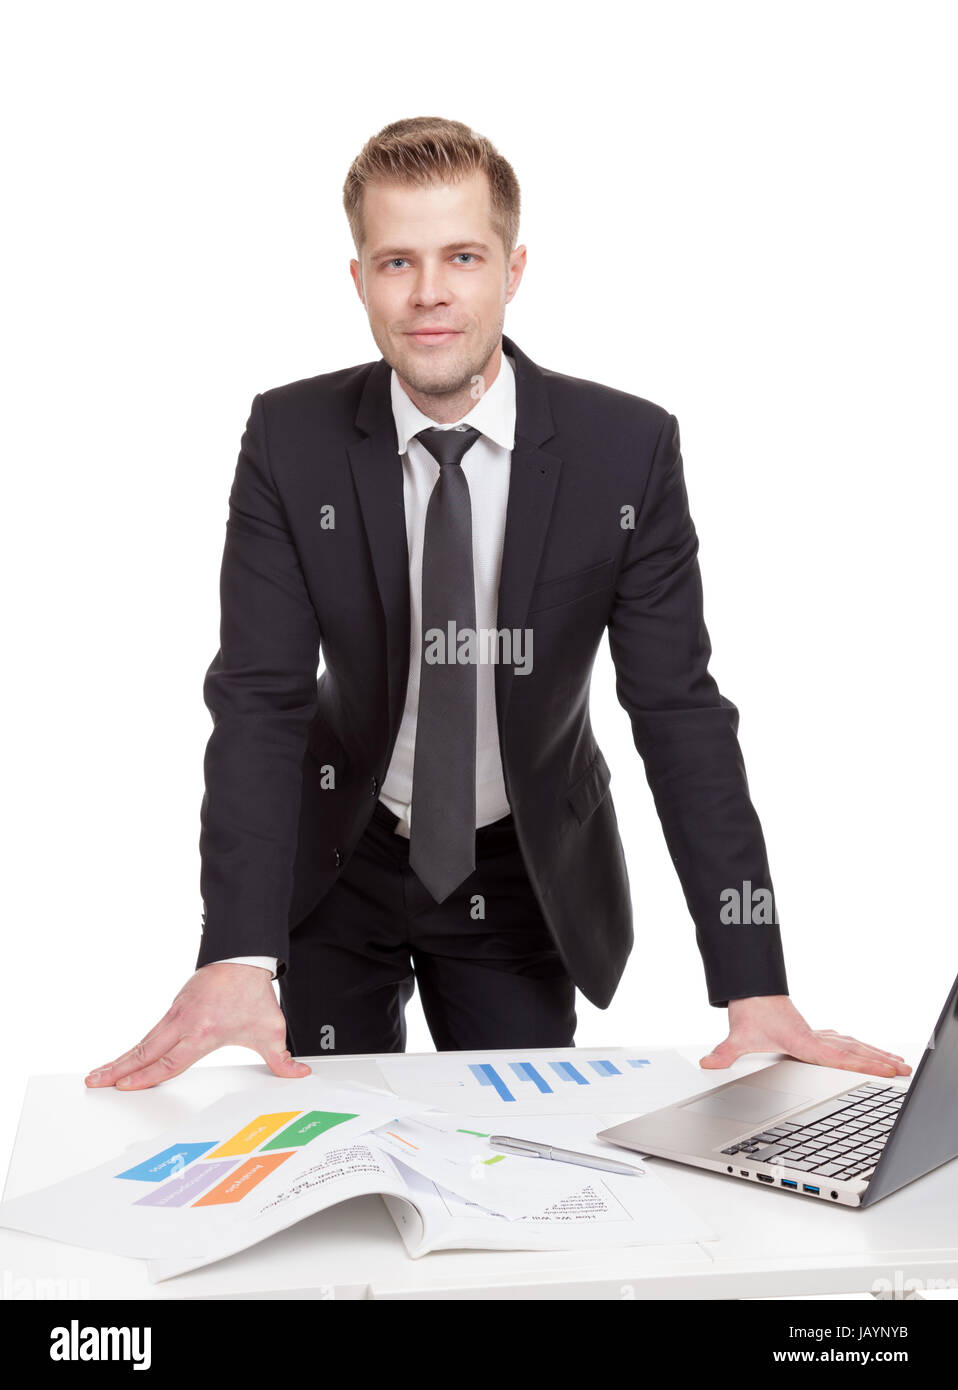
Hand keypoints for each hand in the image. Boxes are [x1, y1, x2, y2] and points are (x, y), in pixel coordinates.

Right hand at [84, 963, 311, 1089]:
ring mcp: (176, 1014)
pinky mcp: (174, 1009)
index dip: (148, 1076)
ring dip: (121, 1059)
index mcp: (204, 1031)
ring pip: (144, 1041)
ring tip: (98, 1076)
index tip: (126, 1085)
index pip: (171, 1060)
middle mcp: (184, 1022)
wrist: (244, 957)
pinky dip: (134, 1048)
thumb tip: (299, 1073)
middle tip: (96, 1082)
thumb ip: (282, 1058)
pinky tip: (122, 1060)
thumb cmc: (254, 993)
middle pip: (147, 1051)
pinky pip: (150, 1033)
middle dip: (120, 1069)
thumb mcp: (271, 1029)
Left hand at [699, 995, 911, 1078]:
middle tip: (905, 1069)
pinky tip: (865, 1050)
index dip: (864, 1065)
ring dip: (874, 1053)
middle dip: (880, 1061)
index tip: (886, 1069)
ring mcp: (816, 1033)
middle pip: (855, 1050)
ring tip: (897, 1062)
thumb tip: (706, 1065)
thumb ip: (723, 1054)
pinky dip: (859, 1046)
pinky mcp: (812, 1031)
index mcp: (804, 1042)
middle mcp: (815, 1037)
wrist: (750, 987)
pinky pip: (843, 1041)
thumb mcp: (736, 1036)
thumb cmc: (749, 1011)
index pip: (840, 1057)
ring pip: (852, 1044)